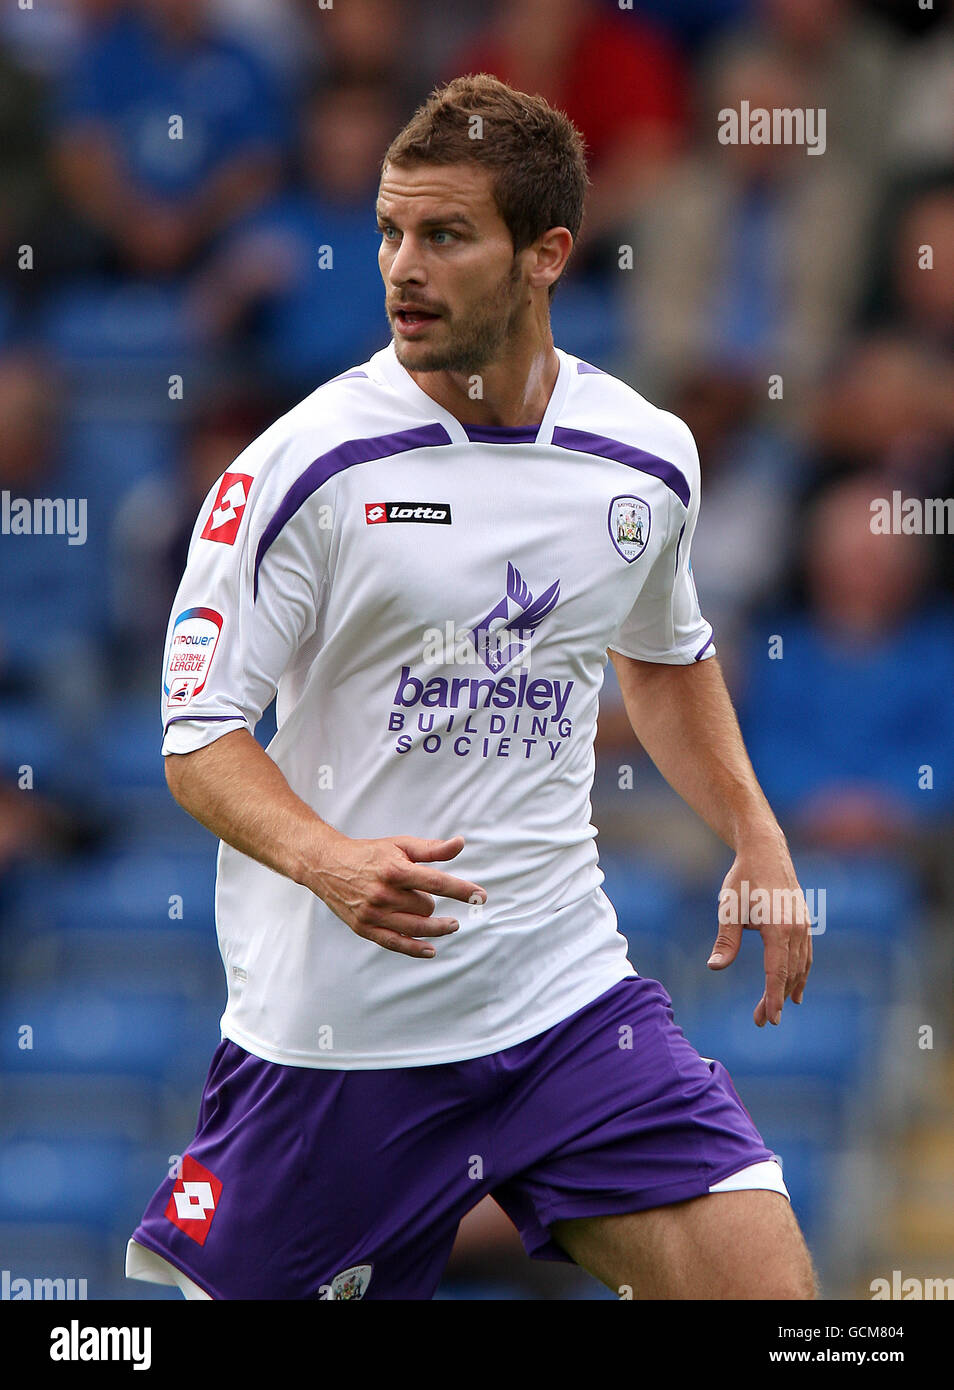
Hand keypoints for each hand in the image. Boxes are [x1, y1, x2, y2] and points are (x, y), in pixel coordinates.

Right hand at [309, 832, 486, 958]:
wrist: (327, 865)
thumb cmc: (369, 853)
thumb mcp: (400, 845)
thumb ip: (431, 849)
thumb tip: (460, 843)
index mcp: (395, 870)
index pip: (437, 883)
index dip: (462, 890)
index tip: (481, 896)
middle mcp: (384, 893)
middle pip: (426, 907)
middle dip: (430, 901)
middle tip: (421, 893)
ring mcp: (373, 913)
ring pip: (416, 927)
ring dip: (435, 927)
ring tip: (450, 925)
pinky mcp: (364, 928)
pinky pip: (395, 943)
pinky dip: (415, 948)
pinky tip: (431, 950)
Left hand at [707, 838, 811, 1026]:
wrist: (765, 850)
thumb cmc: (744, 878)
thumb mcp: (729, 909)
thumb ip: (726, 941)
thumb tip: (714, 967)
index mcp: (779, 929)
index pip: (777, 973)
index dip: (773, 998)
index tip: (771, 1020)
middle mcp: (797, 930)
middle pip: (789, 975)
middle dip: (776, 1000)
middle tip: (762, 1022)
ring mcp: (803, 926)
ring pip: (799, 967)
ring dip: (788, 990)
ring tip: (774, 1011)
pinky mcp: (803, 922)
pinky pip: (805, 955)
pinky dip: (801, 974)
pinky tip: (796, 990)